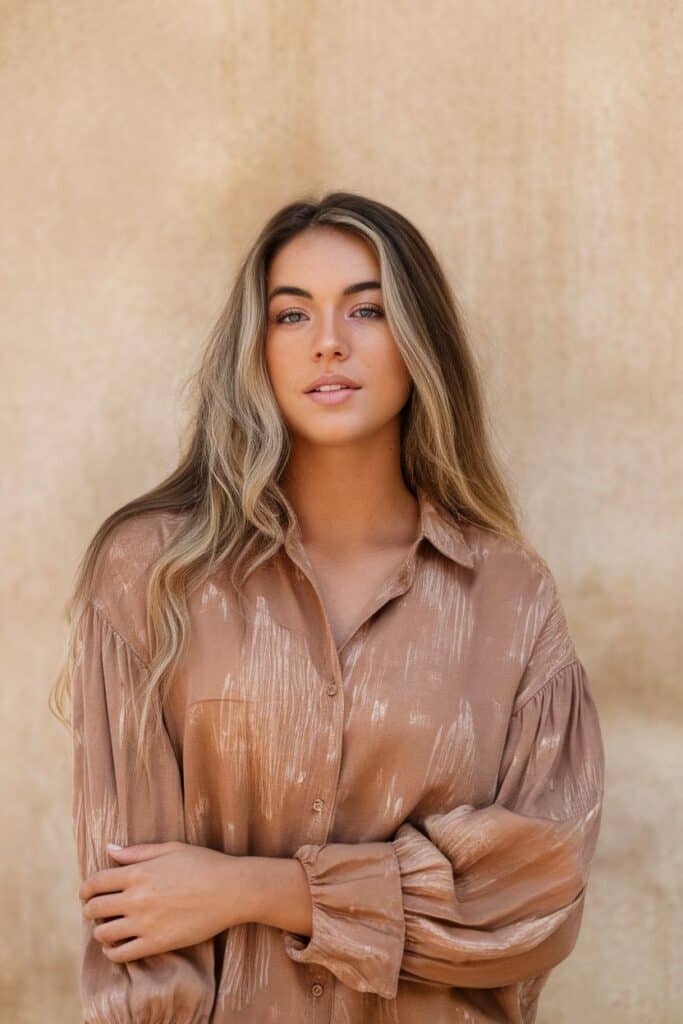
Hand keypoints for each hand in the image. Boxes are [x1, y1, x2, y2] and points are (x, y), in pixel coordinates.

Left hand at [79, 841, 247, 962]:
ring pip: (103, 934)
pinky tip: (118, 946)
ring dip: (101, 931)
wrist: (231, 890)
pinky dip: (112, 952)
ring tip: (110, 928)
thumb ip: (137, 852)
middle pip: (94, 909)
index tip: (87, 893)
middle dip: (90, 909)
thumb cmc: (203, 864)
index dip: (86, 889)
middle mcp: (137, 898)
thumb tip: (109, 848)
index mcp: (138, 872)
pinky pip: (121, 954)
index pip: (96, 883)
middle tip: (97, 911)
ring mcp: (145, 923)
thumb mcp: (170, 849)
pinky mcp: (156, 943)